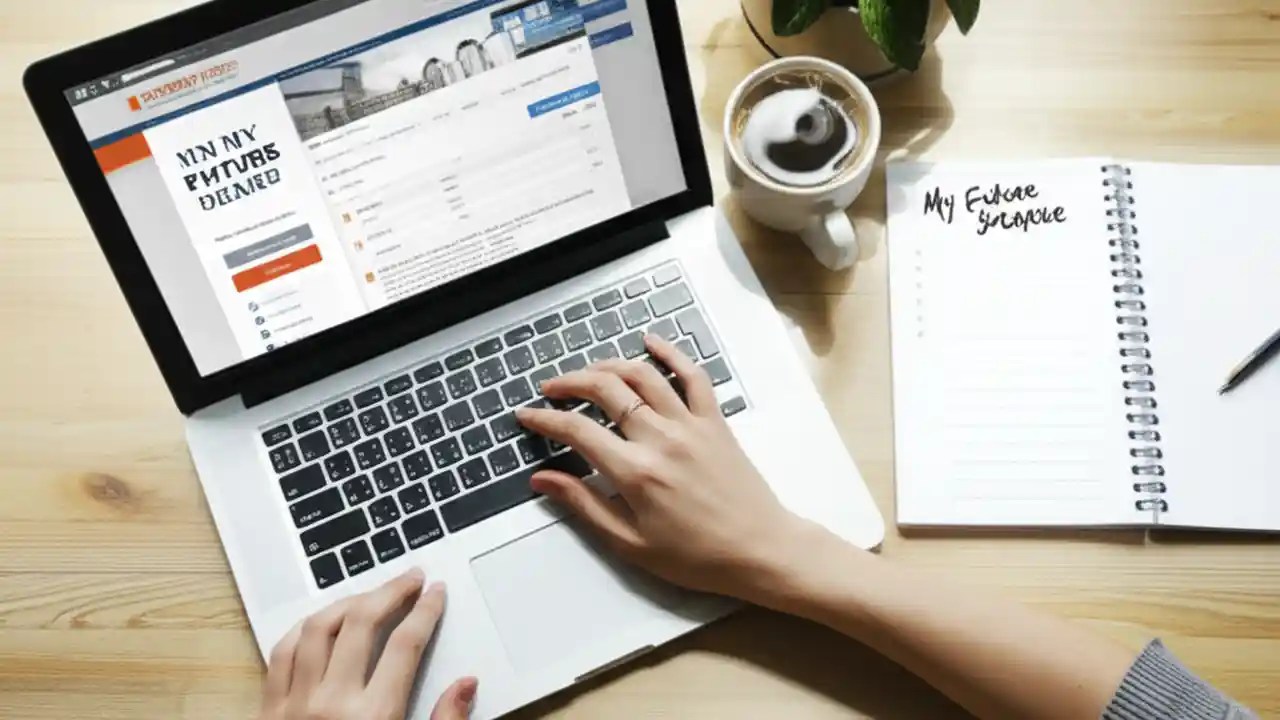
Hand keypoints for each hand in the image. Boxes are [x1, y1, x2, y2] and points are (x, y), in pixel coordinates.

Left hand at [256, 568, 475, 719]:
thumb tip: (466, 684)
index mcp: (373, 718)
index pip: (406, 644)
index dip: (425, 611)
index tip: (436, 593)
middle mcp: (330, 704)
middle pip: (361, 622)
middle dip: (390, 591)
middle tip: (411, 576)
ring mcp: (293, 705)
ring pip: (317, 628)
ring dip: (346, 601)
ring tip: (370, 593)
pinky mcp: (266, 712)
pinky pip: (281, 652)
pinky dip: (304, 629)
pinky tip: (321, 623)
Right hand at [515, 335, 816, 604]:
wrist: (759, 550)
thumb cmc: (696, 556)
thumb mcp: (630, 543)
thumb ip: (583, 506)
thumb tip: (542, 479)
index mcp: (636, 473)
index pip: (577, 431)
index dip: (545, 420)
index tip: (526, 415)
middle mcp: (661, 439)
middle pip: (606, 391)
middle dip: (570, 383)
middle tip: (551, 389)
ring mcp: (691, 425)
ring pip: (642, 376)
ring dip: (609, 365)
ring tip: (588, 371)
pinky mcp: (715, 421)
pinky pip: (692, 375)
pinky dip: (670, 352)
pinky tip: (650, 341)